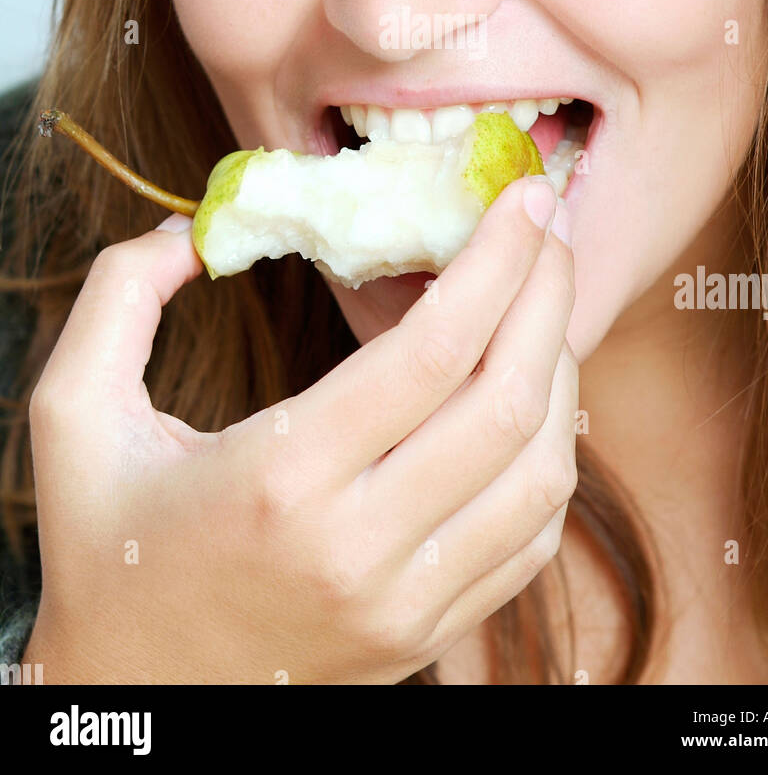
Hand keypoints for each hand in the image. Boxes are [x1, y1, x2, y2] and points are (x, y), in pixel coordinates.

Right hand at [24, 176, 576, 682]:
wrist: (134, 705)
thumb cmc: (104, 552)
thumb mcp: (74, 417)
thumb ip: (119, 299)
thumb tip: (194, 231)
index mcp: (279, 479)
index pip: (432, 353)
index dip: (496, 261)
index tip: (524, 194)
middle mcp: (359, 548)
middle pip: (505, 402)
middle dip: (547, 295)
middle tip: (549, 225)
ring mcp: (406, 604)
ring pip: (538, 473)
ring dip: (560, 370)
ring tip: (542, 302)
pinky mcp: (428, 635)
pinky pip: (531, 538)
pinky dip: (549, 456)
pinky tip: (529, 397)